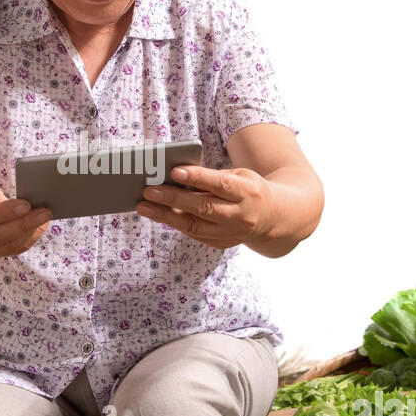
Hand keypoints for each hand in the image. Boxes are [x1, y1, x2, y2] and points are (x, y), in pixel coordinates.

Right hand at [0, 178, 51, 258]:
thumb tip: (22, 209)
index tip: (26, 205)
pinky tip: (39, 227)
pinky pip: (10, 250)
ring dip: (29, 233)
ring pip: (6, 246)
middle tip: (44, 213)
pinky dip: (27, 239)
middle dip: (23, 225)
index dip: (5, 212)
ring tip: (45, 217)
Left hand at [134, 165, 271, 249]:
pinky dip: (174, 223)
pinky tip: (157, 214)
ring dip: (165, 216)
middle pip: (203, 207)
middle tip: (148, 191)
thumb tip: (177, 176)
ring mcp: (230, 234)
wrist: (272, 218)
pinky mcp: (221, 244)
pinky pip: (194, 233)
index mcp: (247, 193)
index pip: (220, 185)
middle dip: (173, 199)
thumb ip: (212, 177)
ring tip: (143, 206)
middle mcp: (240, 216)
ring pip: (194, 226)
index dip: (197, 178)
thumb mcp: (239, 176)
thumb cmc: (248, 190)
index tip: (175, 172)